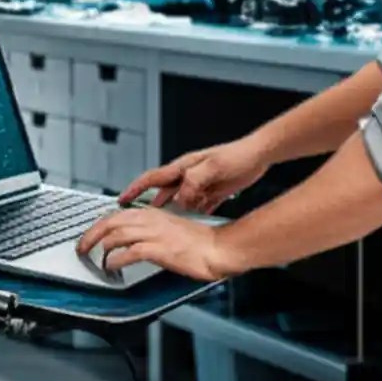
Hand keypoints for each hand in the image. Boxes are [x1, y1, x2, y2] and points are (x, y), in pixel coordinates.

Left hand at [77, 207, 240, 281]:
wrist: (220, 247)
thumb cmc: (200, 242)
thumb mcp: (171, 230)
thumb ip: (151, 231)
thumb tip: (134, 241)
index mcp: (152, 214)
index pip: (115, 215)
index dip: (98, 226)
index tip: (90, 236)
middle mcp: (150, 220)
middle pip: (109, 223)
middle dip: (91, 235)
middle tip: (81, 247)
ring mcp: (154, 233)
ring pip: (115, 235)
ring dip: (100, 249)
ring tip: (94, 260)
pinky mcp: (159, 249)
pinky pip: (129, 252)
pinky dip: (116, 260)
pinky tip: (112, 267)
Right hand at [118, 137, 271, 213]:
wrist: (260, 155)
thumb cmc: (237, 156)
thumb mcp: (213, 168)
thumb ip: (193, 183)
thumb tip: (180, 200)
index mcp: (184, 168)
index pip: (152, 178)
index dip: (135, 189)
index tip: (122, 199)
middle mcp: (189, 176)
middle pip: (163, 191)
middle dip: (150, 203)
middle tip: (139, 217)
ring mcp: (201, 184)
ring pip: (180, 200)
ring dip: (172, 211)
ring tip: (165, 225)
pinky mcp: (214, 191)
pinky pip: (199, 205)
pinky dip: (193, 214)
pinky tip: (193, 222)